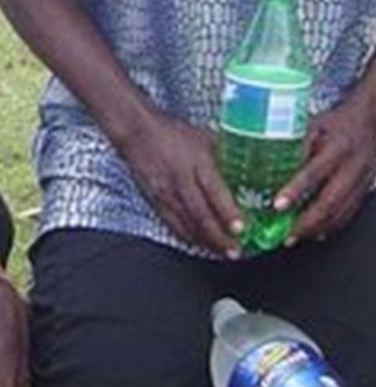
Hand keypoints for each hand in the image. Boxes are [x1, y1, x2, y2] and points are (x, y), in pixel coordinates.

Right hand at [117, 113, 244, 256]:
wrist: (138, 135)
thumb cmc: (173, 134)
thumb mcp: (206, 138)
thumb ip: (225, 156)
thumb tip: (249, 167)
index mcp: (197, 163)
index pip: (215, 192)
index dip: (228, 213)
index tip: (241, 228)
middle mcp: (181, 182)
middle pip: (201, 216)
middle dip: (219, 237)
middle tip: (235, 250)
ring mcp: (166, 195)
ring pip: (187, 225)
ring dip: (205, 242)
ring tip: (222, 252)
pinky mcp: (156, 202)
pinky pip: (173, 225)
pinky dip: (188, 237)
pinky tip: (199, 244)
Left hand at [275, 95, 375, 245]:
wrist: (371, 122)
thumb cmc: (336, 124)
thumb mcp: (313, 126)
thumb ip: (294, 144)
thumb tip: (267, 164)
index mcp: (337, 146)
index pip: (315, 171)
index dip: (295, 190)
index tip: (277, 205)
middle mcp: (353, 164)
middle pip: (330, 199)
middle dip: (306, 221)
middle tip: (286, 234)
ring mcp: (362, 179)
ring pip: (341, 211)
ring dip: (316, 228)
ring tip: (294, 238)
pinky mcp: (366, 188)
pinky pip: (350, 212)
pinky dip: (332, 227)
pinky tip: (316, 234)